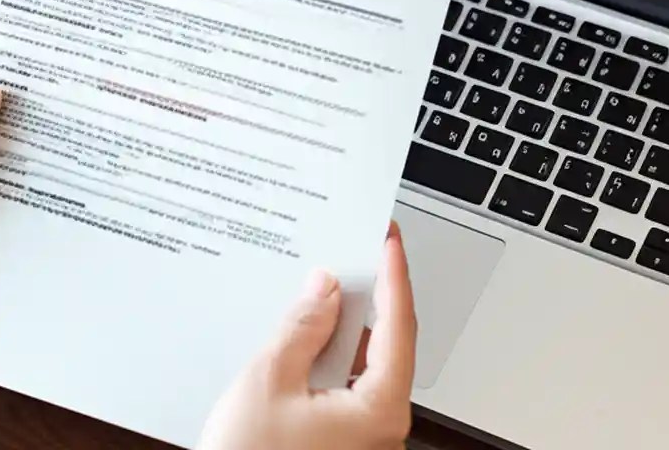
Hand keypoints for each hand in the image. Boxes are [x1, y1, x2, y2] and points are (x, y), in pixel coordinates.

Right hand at [199, 222, 416, 449]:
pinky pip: (348, 388)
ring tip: (322, 289)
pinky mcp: (343, 443)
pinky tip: (307, 337)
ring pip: (365, 367)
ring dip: (345, 329)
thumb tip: (325, 289)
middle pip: (387, 345)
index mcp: (379, 409)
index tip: (388, 240)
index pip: (399, 325)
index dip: (394, 275)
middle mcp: (383, 427)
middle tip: (354, 252)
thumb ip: (303, 328)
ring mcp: (364, 438)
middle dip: (369, 297)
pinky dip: (331, 358)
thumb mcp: (270, 381)